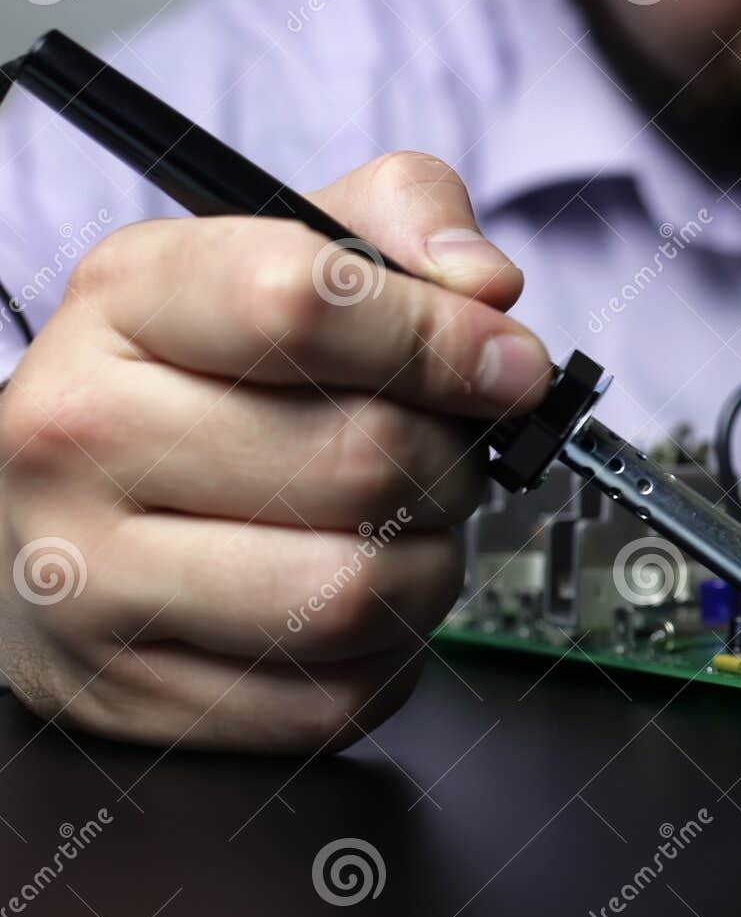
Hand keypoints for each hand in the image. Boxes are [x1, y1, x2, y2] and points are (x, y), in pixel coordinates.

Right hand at [0, 152, 548, 749]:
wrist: (55, 518)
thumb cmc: (198, 382)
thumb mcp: (281, 251)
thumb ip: (401, 220)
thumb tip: (485, 287)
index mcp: (125, 300)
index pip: (303, 301)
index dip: (442, 337)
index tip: (509, 365)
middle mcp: (82, 437)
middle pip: (361, 457)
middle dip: (450, 463)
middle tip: (443, 456)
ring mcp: (92, 580)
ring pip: (357, 591)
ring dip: (430, 565)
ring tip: (406, 532)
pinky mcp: (139, 695)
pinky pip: (338, 696)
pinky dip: (391, 653)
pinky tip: (361, 603)